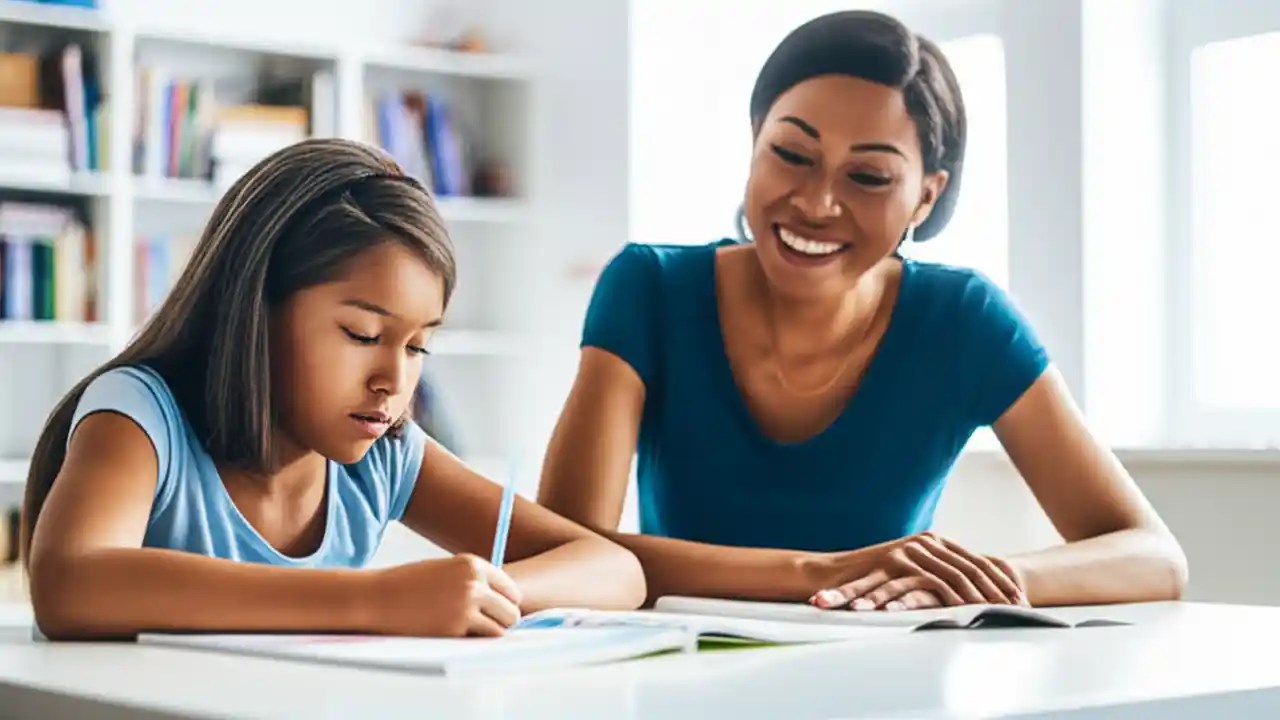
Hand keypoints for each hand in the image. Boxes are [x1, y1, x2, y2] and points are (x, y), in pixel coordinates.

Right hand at [364, 554, 522, 635]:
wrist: (377, 597)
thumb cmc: (408, 586)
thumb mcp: (444, 570)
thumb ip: (471, 580)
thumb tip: (499, 601)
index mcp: (473, 564)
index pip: (510, 589)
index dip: (505, 604)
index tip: (495, 613)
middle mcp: (474, 582)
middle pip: (511, 610)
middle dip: (501, 622)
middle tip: (484, 628)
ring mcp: (466, 605)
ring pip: (502, 628)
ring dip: (490, 634)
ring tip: (470, 634)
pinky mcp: (455, 627)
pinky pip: (482, 640)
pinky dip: (475, 643)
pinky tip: (457, 637)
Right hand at [809, 532, 1025, 610]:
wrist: (829, 576)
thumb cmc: (868, 581)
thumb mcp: (907, 576)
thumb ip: (932, 576)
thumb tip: (962, 594)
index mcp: (933, 542)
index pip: (975, 561)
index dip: (999, 580)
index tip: (1019, 598)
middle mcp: (926, 541)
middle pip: (973, 565)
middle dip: (998, 588)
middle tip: (1020, 608)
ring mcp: (913, 548)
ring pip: (959, 573)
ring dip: (983, 595)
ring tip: (1001, 612)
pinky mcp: (900, 560)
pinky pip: (935, 580)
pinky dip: (956, 597)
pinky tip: (969, 611)